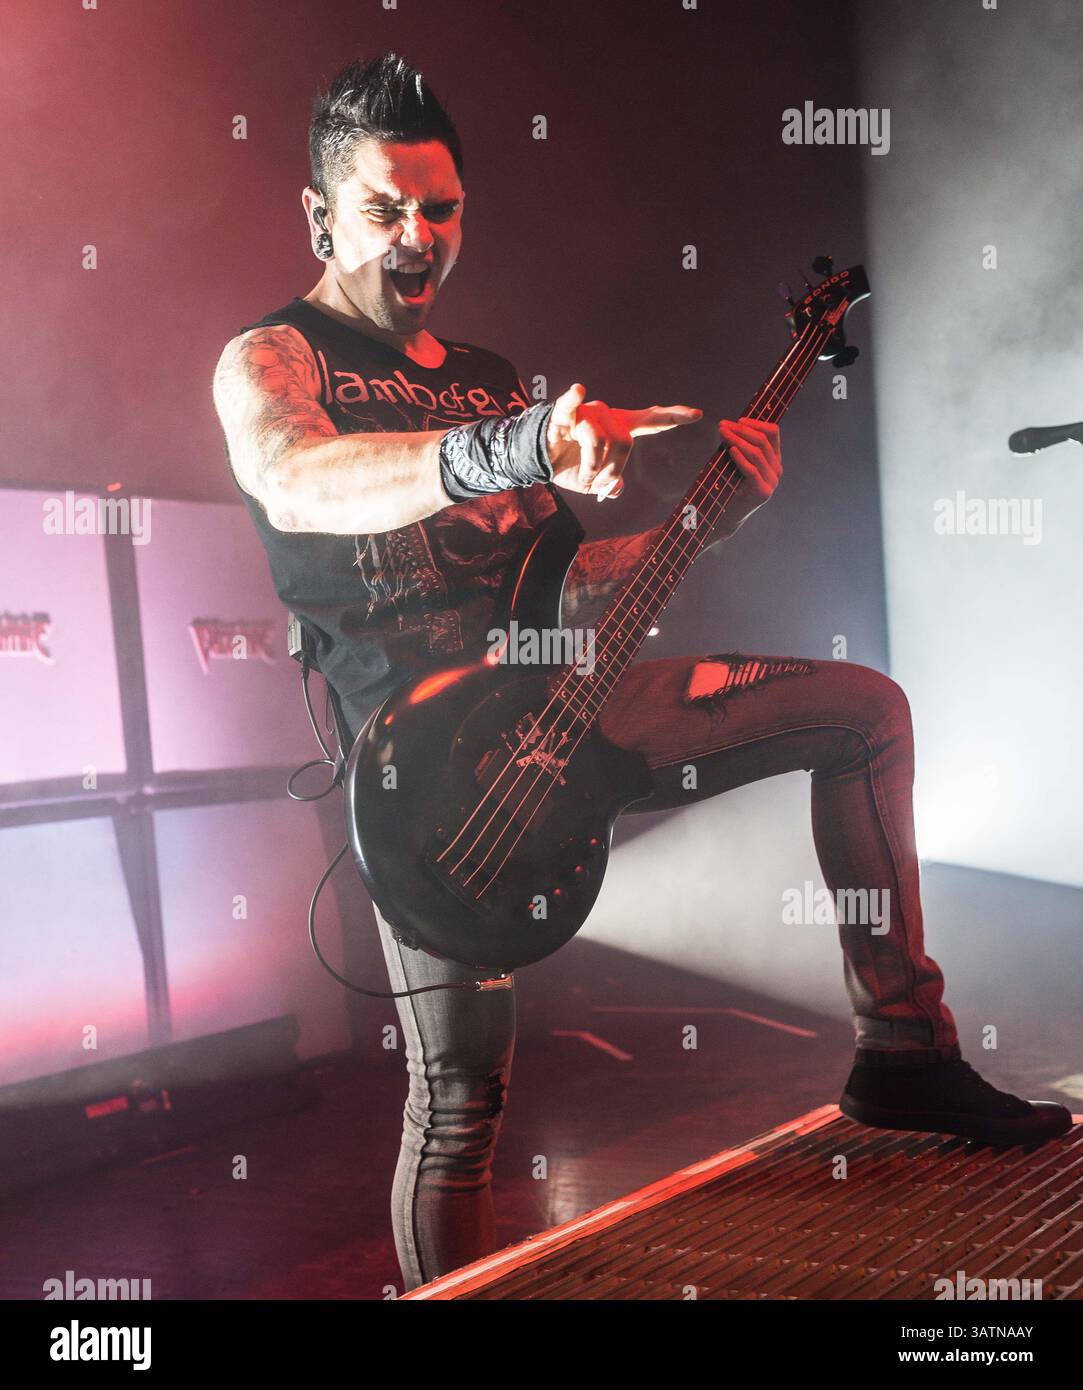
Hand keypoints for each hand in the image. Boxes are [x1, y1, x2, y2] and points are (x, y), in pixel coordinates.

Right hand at [545, 383, 701, 500]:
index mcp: (620, 427)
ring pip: (600, 442)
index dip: (674, 417)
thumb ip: (609, 483)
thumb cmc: (569, 464)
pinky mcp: (564, 415)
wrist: (540, 461)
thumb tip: (615, 490)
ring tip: (583, 477)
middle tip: (599, 484)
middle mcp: (607, 416)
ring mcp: (587, 414)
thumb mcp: (593, 480)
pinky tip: (579, 391)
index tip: (698, 414)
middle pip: (624, 443)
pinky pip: (570, 406)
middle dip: (613, 470)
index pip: (651, 420)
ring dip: (591, 468)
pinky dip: (573, 399)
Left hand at [714, 417, 781, 535]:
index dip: (756, 423)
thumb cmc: (729, 485)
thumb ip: (739, 446)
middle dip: (742, 430)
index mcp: (774, 459)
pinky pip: (752, 470)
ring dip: (737, 440)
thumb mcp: (737, 461)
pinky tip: (731, 450)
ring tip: (723, 433)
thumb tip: (729, 425)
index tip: (738, 420)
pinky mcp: (762, 492)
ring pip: (757, 453)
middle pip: (763, 441)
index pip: (773, 433)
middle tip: (723, 425)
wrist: (728, 515)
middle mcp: (776, 469)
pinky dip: (741, 458)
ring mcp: (771, 482)